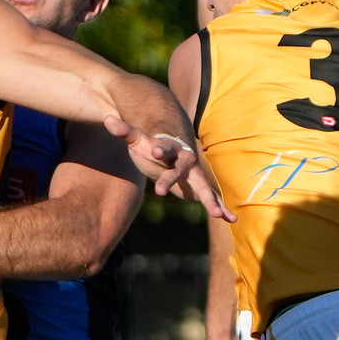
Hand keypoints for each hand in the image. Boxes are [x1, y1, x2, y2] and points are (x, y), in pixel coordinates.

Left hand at [104, 118, 230, 221]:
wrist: (175, 149)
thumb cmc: (153, 145)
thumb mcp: (137, 139)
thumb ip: (124, 131)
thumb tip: (107, 119)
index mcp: (170, 149)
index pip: (165, 148)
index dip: (161, 149)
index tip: (155, 151)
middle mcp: (185, 161)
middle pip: (183, 170)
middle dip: (176, 179)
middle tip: (163, 192)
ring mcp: (194, 175)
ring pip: (203, 188)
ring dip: (210, 200)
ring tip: (216, 214)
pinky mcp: (198, 187)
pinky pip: (212, 198)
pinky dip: (221, 208)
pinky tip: (232, 220)